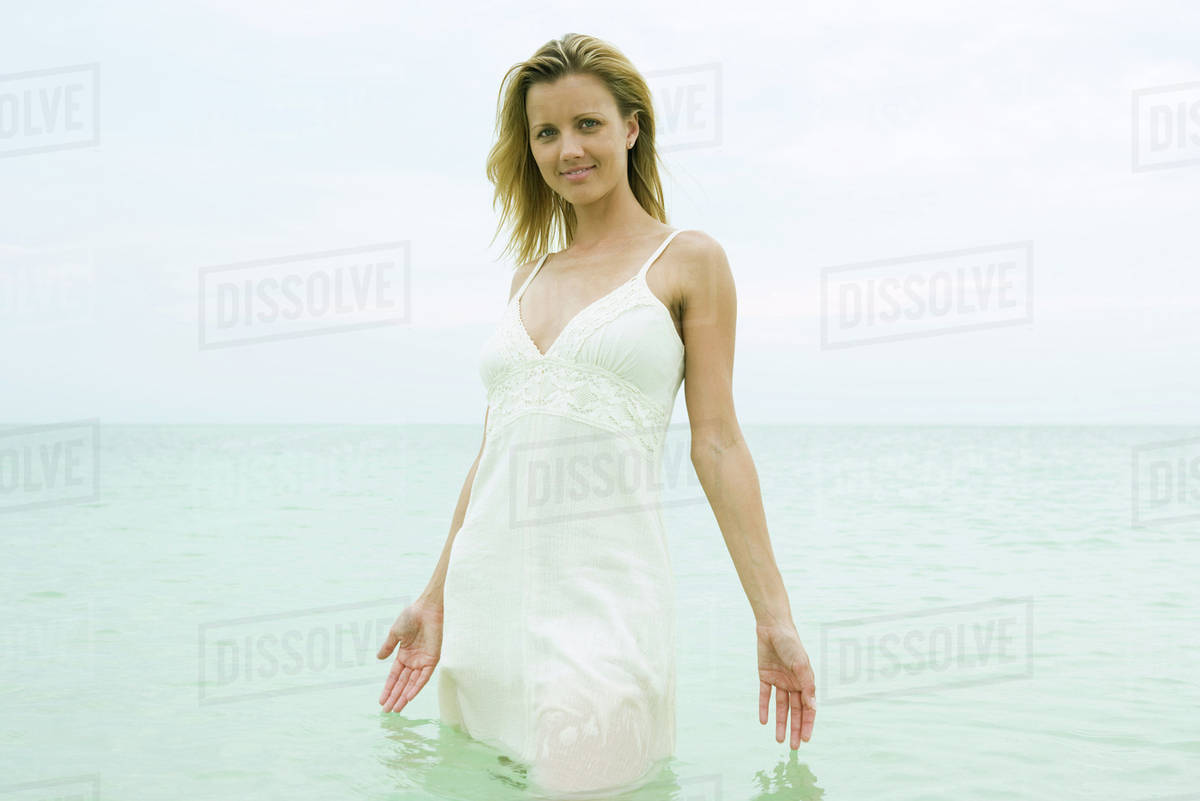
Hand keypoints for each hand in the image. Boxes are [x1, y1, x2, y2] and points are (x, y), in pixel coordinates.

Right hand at [377, 599, 442, 713]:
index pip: (395, 677)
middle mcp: (414, 661)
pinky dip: (417, 687)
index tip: (381, 701)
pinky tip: (409, 697)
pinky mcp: (432, 659)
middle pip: (402, 684)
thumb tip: (378, 658)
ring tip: (396, 709)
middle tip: (387, 711)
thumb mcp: (395, 633)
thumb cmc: (412, 617)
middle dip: (394, 697)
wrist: (426, 608)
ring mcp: (423, 661)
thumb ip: (388, 647)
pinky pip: (424, 677)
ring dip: (404, 696)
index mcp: (404, 655)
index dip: (388, 689)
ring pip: (412, 684)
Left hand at [756, 621, 815, 747]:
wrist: (773, 627)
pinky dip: (764, 708)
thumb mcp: (801, 665)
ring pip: (781, 707)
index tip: (805, 739)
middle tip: (792, 747)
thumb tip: (813, 708)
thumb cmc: (791, 644)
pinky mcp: (765, 676)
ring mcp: (779, 681)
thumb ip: (807, 686)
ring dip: (780, 723)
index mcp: (805, 682)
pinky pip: (765, 696)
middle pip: (795, 711)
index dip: (807, 724)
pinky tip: (764, 721)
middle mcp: (793, 684)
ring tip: (779, 740)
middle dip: (794, 729)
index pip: (808, 708)